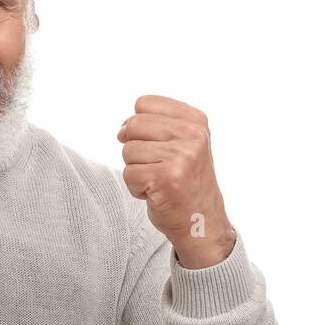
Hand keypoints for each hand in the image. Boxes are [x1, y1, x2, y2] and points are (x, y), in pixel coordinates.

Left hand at [117, 95, 236, 268]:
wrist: (201, 221)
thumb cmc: (186, 181)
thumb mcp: (185, 143)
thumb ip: (158, 124)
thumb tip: (123, 127)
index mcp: (195, 120)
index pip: (143, 104)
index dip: (138, 127)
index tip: (153, 145)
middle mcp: (192, 135)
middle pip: (133, 125)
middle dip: (135, 149)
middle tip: (155, 166)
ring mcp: (180, 156)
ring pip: (128, 151)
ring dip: (136, 170)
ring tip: (158, 180)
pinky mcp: (165, 177)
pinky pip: (128, 174)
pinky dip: (136, 188)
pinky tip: (155, 193)